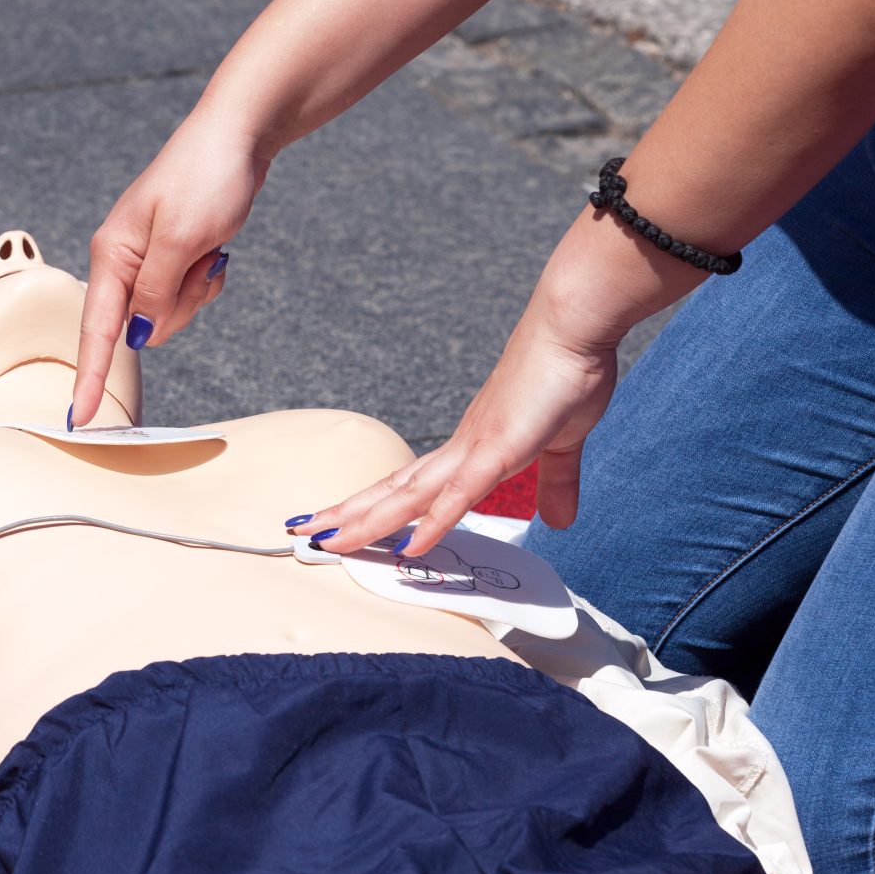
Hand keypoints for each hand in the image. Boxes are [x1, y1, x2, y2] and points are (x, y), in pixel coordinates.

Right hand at [71, 119, 268, 424]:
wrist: (237, 136)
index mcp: (112, 255)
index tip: (78, 420)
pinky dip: (206, 280)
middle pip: (143, 326)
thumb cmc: (205, 178)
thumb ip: (156, 292)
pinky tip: (215, 249)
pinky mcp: (174, 258)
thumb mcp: (182, 240)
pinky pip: (189, 295)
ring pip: (170, 314)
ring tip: (208, 247)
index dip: (88, 378)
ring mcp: (149, 261)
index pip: (96, 332)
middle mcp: (123, 261)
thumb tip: (140, 336)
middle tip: (200, 260)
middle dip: (178, 306)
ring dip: (196, 290)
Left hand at [298, 263, 627, 557]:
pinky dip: (433, 523)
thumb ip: (555, 482)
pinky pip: (458, 495)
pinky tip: (408, 547)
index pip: (412, 484)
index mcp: (470, 448)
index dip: (377, 505)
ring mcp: (474, 448)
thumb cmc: (563, 374)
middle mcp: (460, 448)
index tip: (346, 522)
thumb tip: (558, 519)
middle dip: (349, 515)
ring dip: (367, 521)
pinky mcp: (497, 450)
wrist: (569, 327)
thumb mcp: (560, 442)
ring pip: (408, 496)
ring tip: (327, 542)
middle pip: (393, 490)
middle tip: (305, 533)